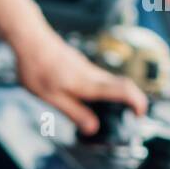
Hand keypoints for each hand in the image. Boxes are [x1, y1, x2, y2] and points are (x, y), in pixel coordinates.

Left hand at [12, 28, 147, 134]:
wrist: (29, 40)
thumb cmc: (37, 68)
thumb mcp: (52, 97)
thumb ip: (74, 112)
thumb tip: (92, 128)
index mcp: (88, 83)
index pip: (124, 89)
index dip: (137, 101)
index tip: (140, 113)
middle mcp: (92, 73)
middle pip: (122, 84)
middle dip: (131, 100)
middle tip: (130, 116)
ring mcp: (87, 67)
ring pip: (109, 81)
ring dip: (116, 95)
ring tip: (108, 113)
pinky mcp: (79, 64)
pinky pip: (98, 78)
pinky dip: (101, 90)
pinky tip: (87, 99)